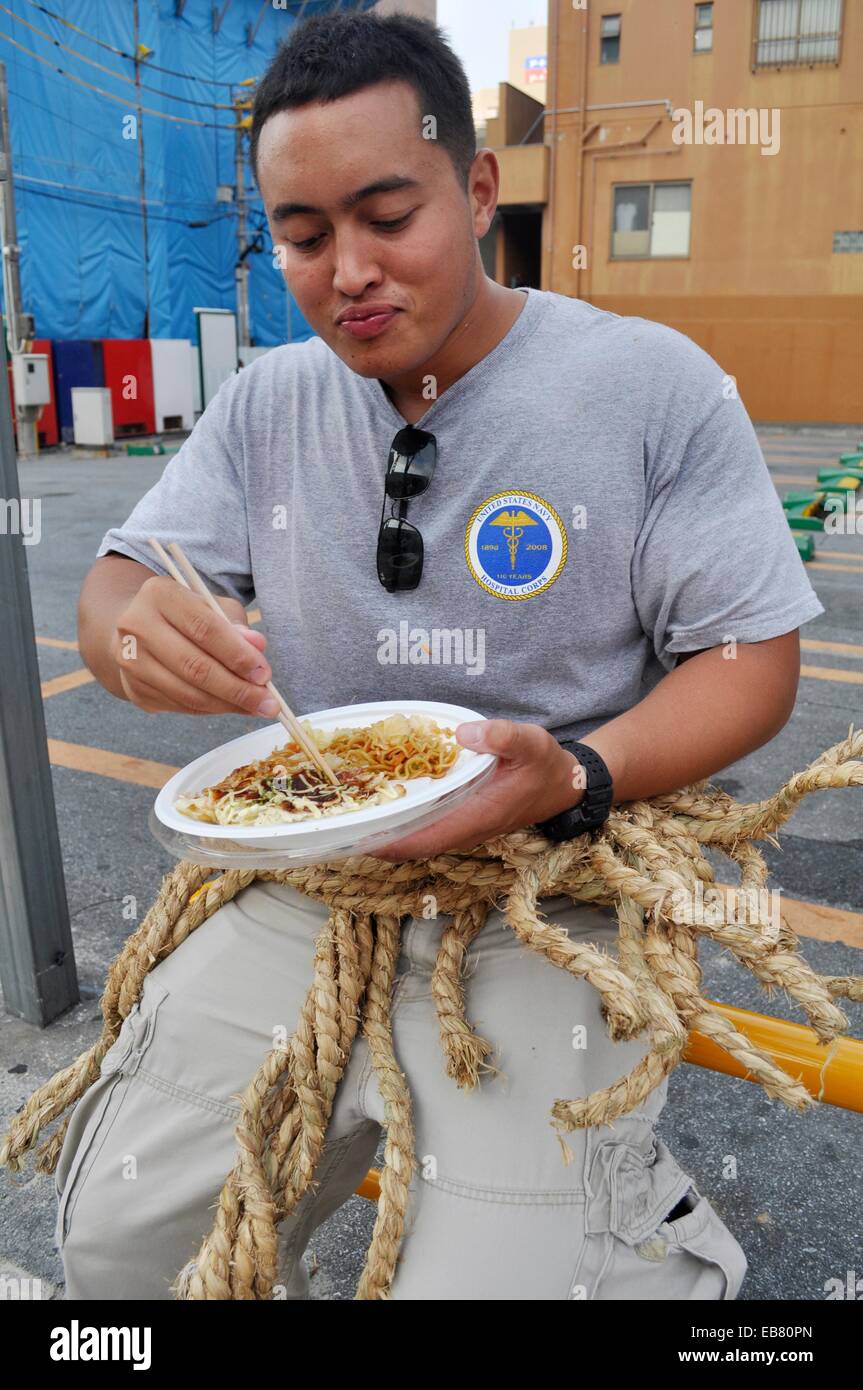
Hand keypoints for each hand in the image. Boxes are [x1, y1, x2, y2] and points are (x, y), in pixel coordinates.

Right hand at [112, 574, 276, 716]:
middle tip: (268, 703)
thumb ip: (236, 625)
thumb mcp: (212, 606)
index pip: (204, 628)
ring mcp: (131, 661)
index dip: (237, 654)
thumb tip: (257, 646)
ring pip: (187, 693)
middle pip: (194, 666)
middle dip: (237, 689)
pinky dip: (211, 709)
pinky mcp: (134, 689)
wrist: (136, 629)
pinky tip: (231, 706)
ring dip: (227, 705)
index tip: (264, 674)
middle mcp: (137, 627)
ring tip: (255, 707)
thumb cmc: (184, 615)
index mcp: (160, 595)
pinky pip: (180, 706)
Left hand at [370, 719, 584, 860]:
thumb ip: (501, 737)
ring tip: (350, 809)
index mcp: (475, 817)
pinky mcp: (461, 819)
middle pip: (411, 844)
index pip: (425, 839)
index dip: (390, 842)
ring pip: (416, 837)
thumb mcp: (530, 743)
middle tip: (338, 818)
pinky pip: (425, 826)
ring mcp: (461, 827)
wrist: (564, 784)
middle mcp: (464, 829)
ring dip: (386, 830)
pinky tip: (382, 800)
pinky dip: (401, 820)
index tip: (358, 837)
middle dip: (376, 837)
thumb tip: (464, 734)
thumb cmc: (545, 765)